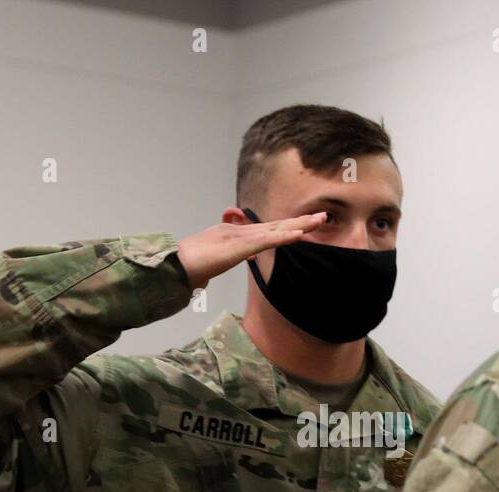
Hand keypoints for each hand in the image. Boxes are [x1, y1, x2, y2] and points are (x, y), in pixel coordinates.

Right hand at [176, 212, 324, 289]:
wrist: (176, 266)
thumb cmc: (189, 267)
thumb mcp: (214, 264)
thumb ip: (227, 261)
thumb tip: (239, 264)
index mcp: (236, 235)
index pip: (268, 230)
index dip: (287, 226)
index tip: (306, 225)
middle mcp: (241, 231)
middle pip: (277, 224)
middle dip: (300, 220)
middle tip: (323, 215)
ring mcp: (242, 236)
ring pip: (277, 228)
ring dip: (300, 224)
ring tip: (320, 220)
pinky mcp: (241, 245)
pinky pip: (269, 239)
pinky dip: (286, 236)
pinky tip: (301, 233)